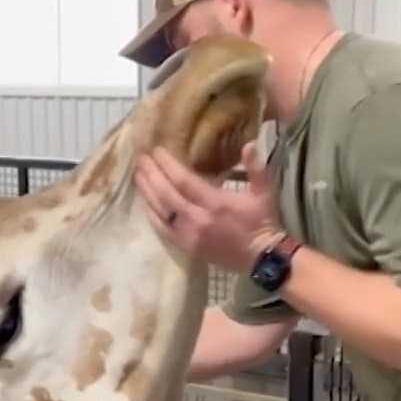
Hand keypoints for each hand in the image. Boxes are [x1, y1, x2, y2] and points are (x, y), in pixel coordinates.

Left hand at [134, 141, 284, 274]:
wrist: (261, 258)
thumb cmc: (262, 221)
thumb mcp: (263, 192)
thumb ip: (256, 167)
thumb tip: (250, 143)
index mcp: (215, 202)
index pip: (184, 180)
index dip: (167, 165)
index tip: (156, 151)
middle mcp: (198, 218)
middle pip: (166, 194)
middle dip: (151, 175)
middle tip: (140, 159)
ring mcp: (190, 234)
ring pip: (161, 211)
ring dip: (147, 192)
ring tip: (137, 175)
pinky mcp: (187, 247)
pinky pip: (163, 230)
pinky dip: (151, 215)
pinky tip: (144, 203)